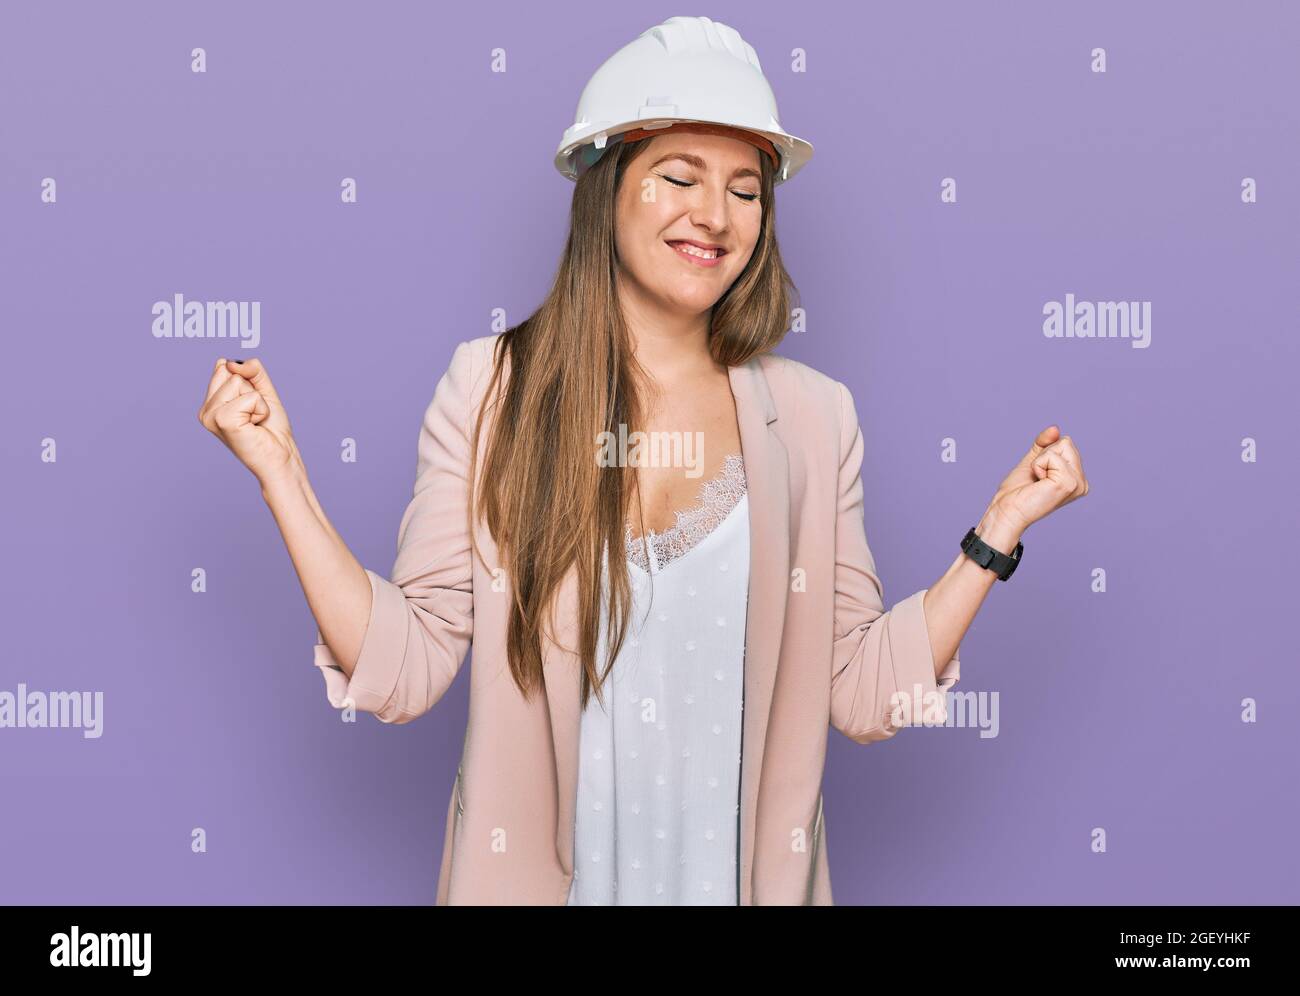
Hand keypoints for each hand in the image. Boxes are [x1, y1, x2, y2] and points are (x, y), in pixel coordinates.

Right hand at [197, 357, 300, 485]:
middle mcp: (206, 410)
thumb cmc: (271, 428)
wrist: (280, 456)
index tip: (251, 406)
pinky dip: (261, 409)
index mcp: (210, 403)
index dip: (248, 384)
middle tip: (254, 416)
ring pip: (238, 382)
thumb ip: (251, 370)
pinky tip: (254, 426)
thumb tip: (232, 363)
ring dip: (257, 402)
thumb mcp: (262, 391)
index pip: (225, 367)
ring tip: (254, 422)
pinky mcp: (222, 420)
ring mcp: (211, 416)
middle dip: (252, 392)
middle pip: (231, 373)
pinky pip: (250, 396)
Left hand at [985, 425, 1089, 534]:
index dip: (1045, 453)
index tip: (1038, 474)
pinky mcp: (1068, 483)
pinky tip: (1038, 482)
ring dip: (1040, 461)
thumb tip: (1055, 428)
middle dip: (1044, 455)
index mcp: (1076, 479)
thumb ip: (1045, 444)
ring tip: (1037, 481)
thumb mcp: (1033, 461)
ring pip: (1061, 446)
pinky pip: (1052, 456)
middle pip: (1066, 442)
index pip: (1066, 443)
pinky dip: (1038, 465)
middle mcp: (1081, 483)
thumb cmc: (1017, 491)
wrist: (1007, 510)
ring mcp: (1077, 484)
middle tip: (1036, 478)